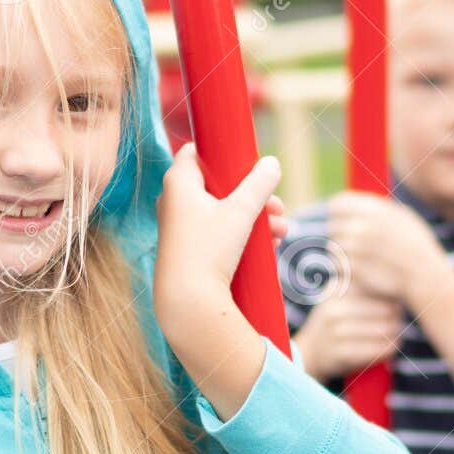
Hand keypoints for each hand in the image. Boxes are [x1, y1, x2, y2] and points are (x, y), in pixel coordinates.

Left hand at [154, 142, 282, 336]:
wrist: (186, 302)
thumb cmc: (208, 251)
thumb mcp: (240, 212)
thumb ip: (258, 184)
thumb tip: (272, 164)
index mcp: (179, 182)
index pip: (197, 152)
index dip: (223, 154)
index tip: (247, 163)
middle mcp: (173, 201)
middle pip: (218, 185)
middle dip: (253, 195)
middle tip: (277, 207)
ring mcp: (179, 226)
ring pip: (222, 211)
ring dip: (254, 218)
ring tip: (280, 232)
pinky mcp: (187, 248)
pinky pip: (217, 232)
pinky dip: (241, 234)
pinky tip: (268, 246)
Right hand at [294, 289, 405, 383]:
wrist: (308, 353)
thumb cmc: (335, 323)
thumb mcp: (342, 297)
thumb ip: (366, 287)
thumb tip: (402, 286)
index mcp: (337, 287)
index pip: (381, 287)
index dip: (393, 297)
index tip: (393, 304)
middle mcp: (334, 307)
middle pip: (388, 308)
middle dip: (397, 317)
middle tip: (396, 323)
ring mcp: (335, 331)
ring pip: (386, 330)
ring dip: (396, 335)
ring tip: (394, 337)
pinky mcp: (340, 353)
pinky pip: (378, 350)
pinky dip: (388, 351)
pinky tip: (387, 349)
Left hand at [327, 191, 447, 308]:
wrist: (424, 275)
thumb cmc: (415, 245)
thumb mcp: (401, 217)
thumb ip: (376, 208)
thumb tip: (351, 202)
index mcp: (373, 209)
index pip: (337, 204)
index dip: (338, 213)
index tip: (344, 222)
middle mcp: (362, 226)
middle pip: (333, 226)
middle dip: (341, 234)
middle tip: (355, 244)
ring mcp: (356, 248)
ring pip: (334, 247)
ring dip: (343, 252)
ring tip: (362, 258)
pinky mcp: (353, 268)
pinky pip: (338, 265)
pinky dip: (345, 268)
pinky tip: (361, 270)